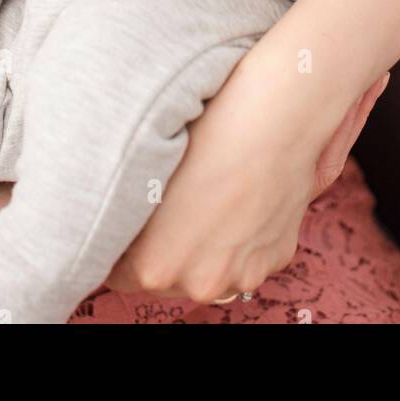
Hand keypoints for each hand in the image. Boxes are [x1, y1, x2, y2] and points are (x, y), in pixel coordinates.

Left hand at [103, 66, 390, 304]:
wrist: (273, 117)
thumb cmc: (206, 135)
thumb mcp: (145, 176)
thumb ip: (132, 220)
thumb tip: (124, 227)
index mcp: (156, 268)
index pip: (121, 275)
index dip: (126, 245)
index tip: (132, 222)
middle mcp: (201, 283)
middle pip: (170, 277)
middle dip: (167, 248)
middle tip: (173, 203)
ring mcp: (244, 275)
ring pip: (212, 270)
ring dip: (208, 249)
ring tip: (211, 197)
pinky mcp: (278, 258)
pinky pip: (247, 256)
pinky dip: (243, 237)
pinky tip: (242, 197)